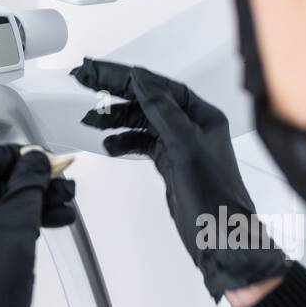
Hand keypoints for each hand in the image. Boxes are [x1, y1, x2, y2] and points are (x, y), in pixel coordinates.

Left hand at [0, 143, 75, 306]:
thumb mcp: (14, 229)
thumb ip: (27, 189)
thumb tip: (36, 161)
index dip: (16, 157)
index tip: (46, 159)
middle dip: (29, 184)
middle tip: (63, 185)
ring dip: (30, 205)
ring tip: (66, 206)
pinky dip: (19, 226)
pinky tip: (52, 223)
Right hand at [70, 57, 289, 301]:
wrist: (220, 236)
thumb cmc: (213, 194)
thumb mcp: (184, 144)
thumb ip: (161, 109)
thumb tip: (141, 79)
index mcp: (202, 115)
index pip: (157, 85)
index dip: (126, 75)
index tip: (99, 70)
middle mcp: (192, 126)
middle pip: (147, 99)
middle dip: (116, 91)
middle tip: (86, 82)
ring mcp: (180, 144)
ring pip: (141, 121)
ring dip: (116, 119)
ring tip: (92, 120)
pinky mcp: (170, 162)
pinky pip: (142, 143)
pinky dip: (124, 142)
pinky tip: (110, 144)